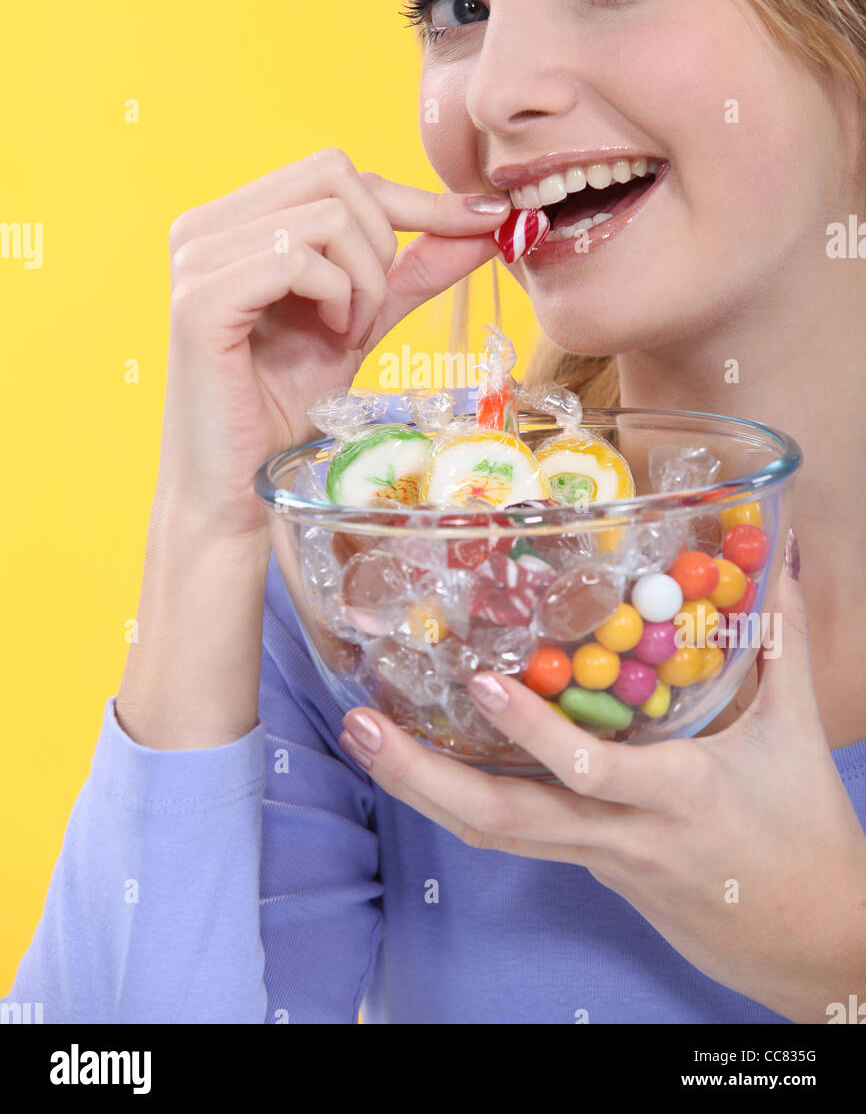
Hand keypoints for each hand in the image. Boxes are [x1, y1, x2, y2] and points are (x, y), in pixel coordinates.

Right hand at [158, 148, 506, 535]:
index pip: (338, 173)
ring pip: (327, 218)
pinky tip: (332, 337)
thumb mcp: (363, 320)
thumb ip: (413, 267)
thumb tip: (485, 220)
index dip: (417, 198)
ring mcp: (196, 258)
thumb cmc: (285, 405)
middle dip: (381, 244)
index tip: (485, 217)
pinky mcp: (199, 299)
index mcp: (235, 220)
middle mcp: (205, 225)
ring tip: (347, 332)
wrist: (238, 485)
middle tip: (370, 313)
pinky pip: (297, 259)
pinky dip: (336, 298)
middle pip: (335, 175)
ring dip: (363, 281)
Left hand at [340, 546, 865, 1022]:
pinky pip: (513, 834)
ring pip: (493, 834)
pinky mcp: (587, 865)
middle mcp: (621, 834)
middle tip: (358, 727)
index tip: (482, 684)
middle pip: (504, 820)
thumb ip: (780, 637)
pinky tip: (423, 761)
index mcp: (678, 796)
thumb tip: (783, 553)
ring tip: (363, 737)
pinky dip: (462, 799)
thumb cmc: (803, 834)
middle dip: (422, 779)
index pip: (594, 771)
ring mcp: (596, 858)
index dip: (534, 732)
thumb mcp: (794, 734)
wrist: (805, 941)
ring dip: (421, 790)